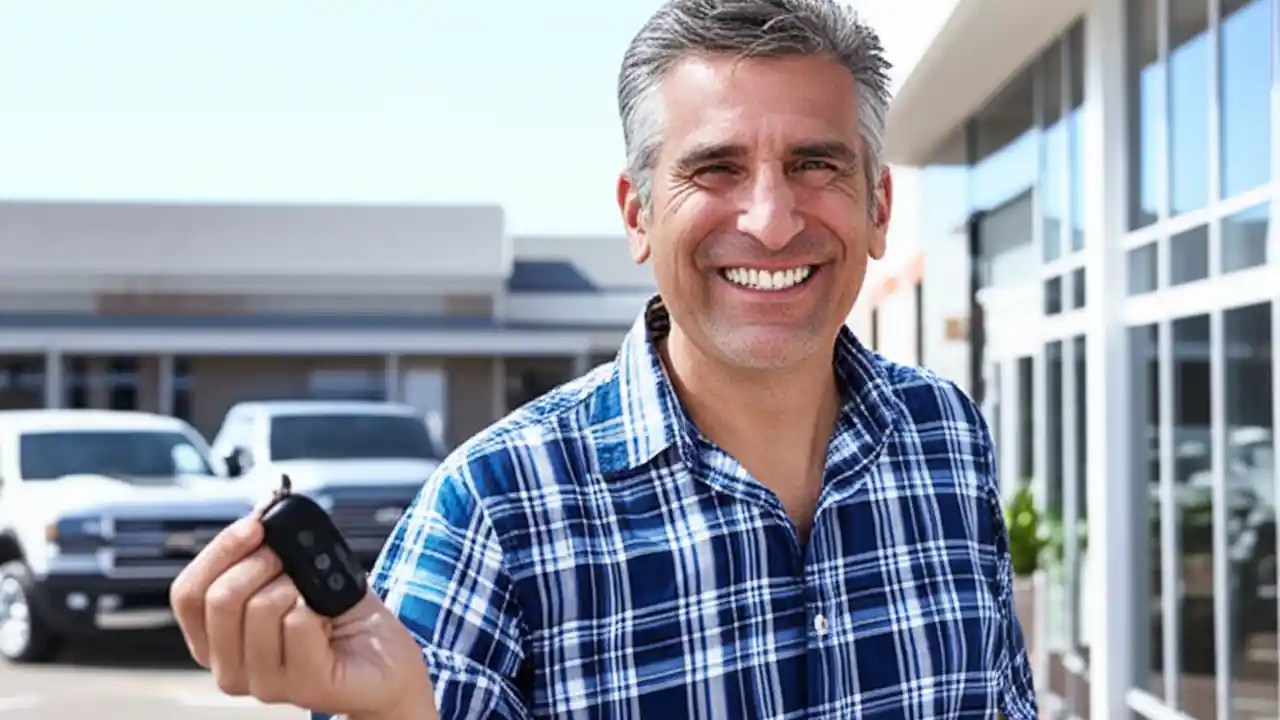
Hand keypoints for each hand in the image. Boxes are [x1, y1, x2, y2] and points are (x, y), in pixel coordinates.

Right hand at [170, 516, 437, 719]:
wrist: (387, 659)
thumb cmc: (338, 616)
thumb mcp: (297, 575)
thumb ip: (270, 550)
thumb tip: (263, 513)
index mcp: (215, 639)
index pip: (187, 593)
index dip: (218, 551)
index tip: (254, 525)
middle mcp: (230, 667)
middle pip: (220, 598)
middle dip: (260, 561)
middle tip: (290, 557)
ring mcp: (265, 683)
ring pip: (261, 608)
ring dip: (295, 584)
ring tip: (314, 595)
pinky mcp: (305, 687)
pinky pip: (298, 624)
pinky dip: (318, 605)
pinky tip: (329, 616)